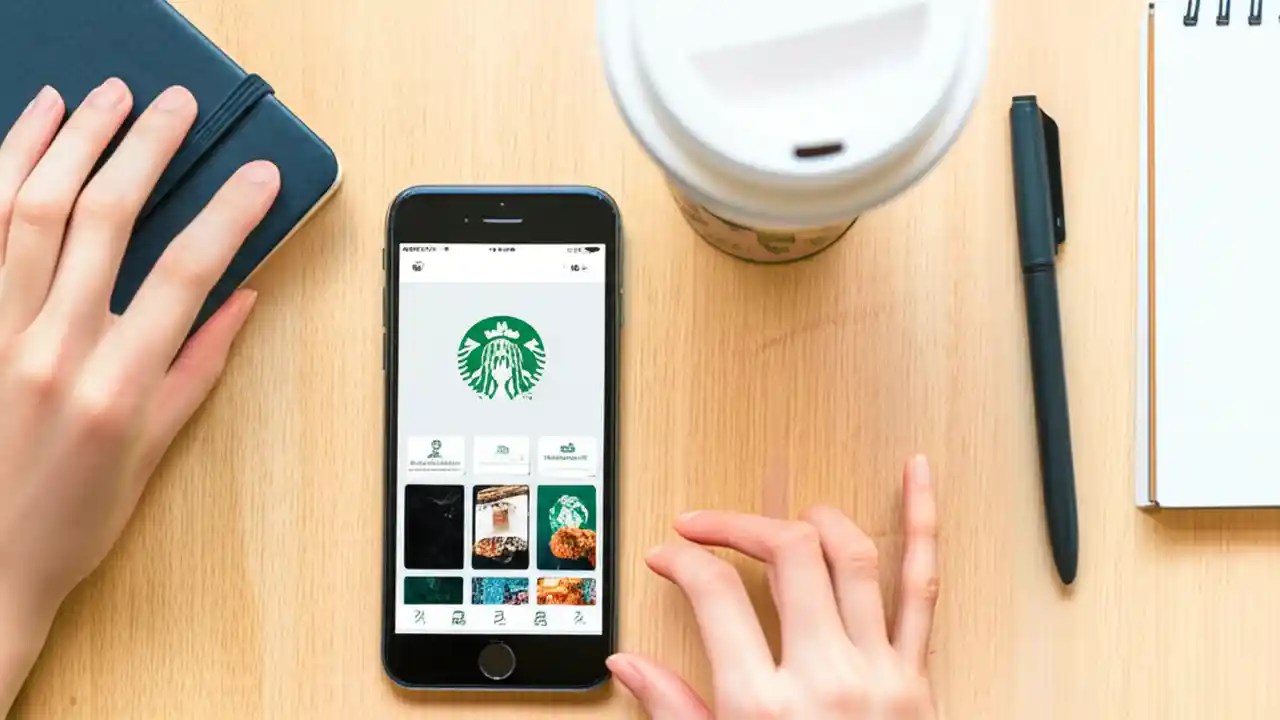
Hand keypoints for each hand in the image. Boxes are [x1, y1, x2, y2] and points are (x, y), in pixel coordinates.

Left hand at [0, 79, 278, 711]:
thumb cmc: (67, 520)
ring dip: (68, 141)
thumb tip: (240, 300)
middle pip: (103, 216)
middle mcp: (51, 347)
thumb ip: (197, 366)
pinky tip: (24, 134)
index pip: (188, 271)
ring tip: (100, 98)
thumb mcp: (152, 452)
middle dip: (146, 147)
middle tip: (174, 104)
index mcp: (116, 383)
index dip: (231, 212)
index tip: (259, 175)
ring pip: (27, 207)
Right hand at [610, 456, 939, 718]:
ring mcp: (879, 672)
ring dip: (818, 519)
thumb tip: (630, 665)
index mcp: (763, 705)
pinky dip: (923, 524)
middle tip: (714, 527)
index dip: (683, 559)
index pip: (715, 592)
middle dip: (741, 524)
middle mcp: (824, 677)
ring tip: (794, 515)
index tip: (670, 555)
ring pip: (853, 558)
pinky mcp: (917, 677)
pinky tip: (918, 478)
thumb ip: (674, 711)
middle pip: (787, 555)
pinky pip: (923, 587)